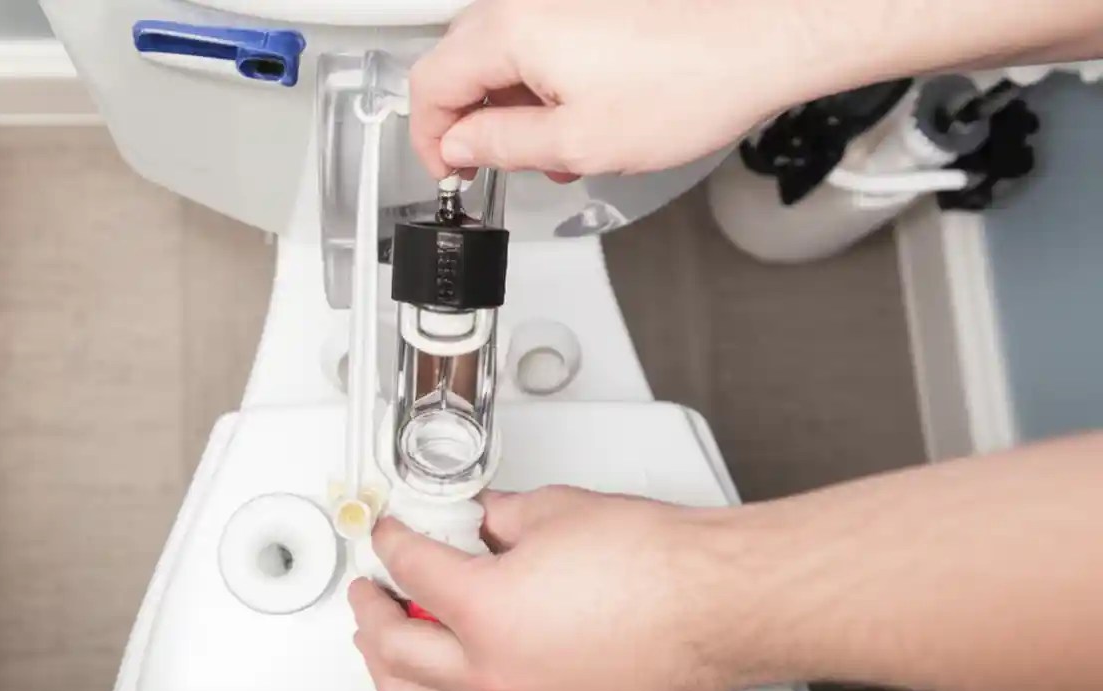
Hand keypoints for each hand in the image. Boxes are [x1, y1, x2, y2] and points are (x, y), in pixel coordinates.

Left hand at [349, 487, 758, 690]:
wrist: (717, 604)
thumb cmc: (657, 564)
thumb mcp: (556, 512)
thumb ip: (501, 518)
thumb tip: (482, 521)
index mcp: (485, 609)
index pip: (412, 568)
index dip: (391, 542)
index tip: (389, 535)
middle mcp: (494, 672)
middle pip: (397, 648)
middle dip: (372, 614)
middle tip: (368, 593)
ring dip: (391, 674)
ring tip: (384, 650)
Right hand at [409, 0, 823, 179]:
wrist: (763, 41)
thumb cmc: (689, 83)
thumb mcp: (578, 143)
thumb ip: (502, 146)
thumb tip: (459, 146)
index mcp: (511, 31)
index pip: (431, 84)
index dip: (429, 139)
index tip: (449, 172)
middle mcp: (527, 4)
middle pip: (461, 65)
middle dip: (469, 124)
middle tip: (490, 167)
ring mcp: (558, 2)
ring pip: (502, 59)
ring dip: (510, 109)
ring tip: (550, 153)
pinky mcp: (588, 6)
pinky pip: (540, 46)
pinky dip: (541, 87)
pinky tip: (573, 123)